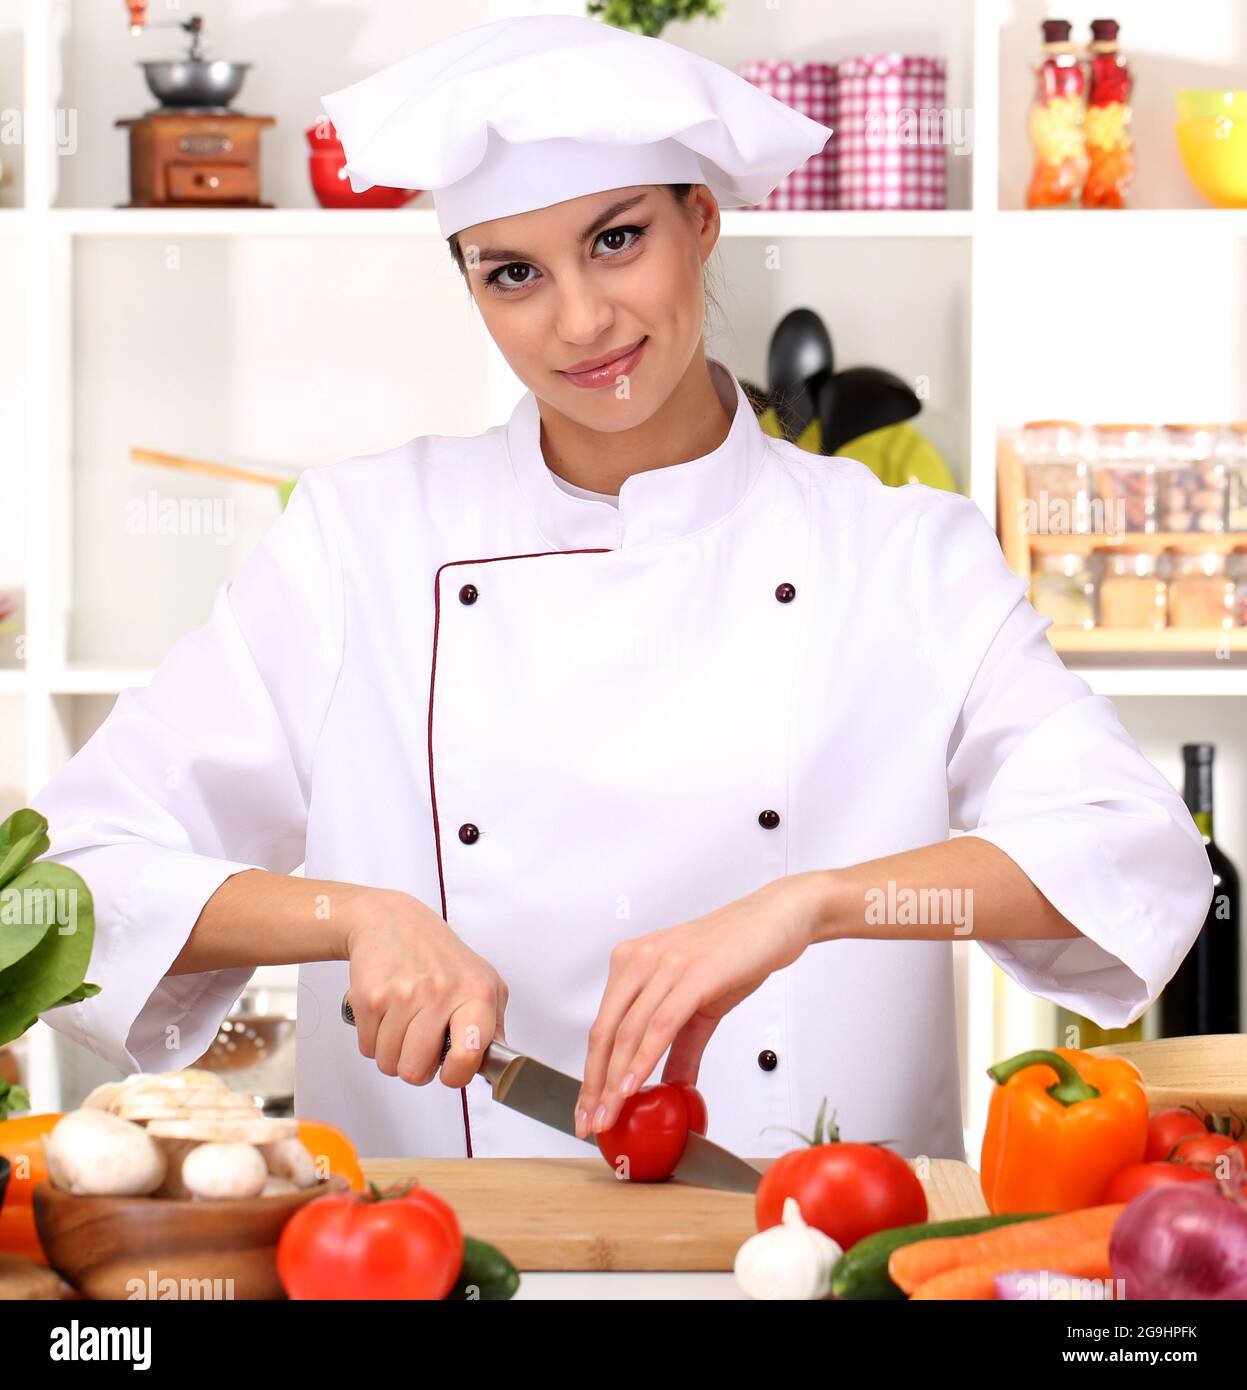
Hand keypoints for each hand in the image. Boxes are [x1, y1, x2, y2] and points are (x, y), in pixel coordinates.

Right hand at [343, 889, 507, 1089]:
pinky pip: (367, 1048)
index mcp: (476, 994)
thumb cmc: (440, 956)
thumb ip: (493, 1026)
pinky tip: (387, 1014)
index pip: (468, 1054)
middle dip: (416, 1066)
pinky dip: (374, 1039)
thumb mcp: (484, 981)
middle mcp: (441, 993)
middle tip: (421, 1042)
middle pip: (416, 1072)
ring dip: (393, 1052)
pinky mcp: (370, 996)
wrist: (392, 921)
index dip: (457, 1074)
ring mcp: (403, 994)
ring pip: (388, 1063)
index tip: (452, 1069)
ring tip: (404, 1023)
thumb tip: (496, 1065)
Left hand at [573, 873, 824, 1138]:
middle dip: (594, 1086)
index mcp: (631, 964)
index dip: (591, 1075)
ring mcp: (663, 964)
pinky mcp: (691, 974)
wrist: (774, 920)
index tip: (587, 1109)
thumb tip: (669, 1086)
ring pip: (628, 1032)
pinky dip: (643, 1059)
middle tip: (590, 1123)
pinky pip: (659, 1024)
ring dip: (614, 1082)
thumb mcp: (699, 1006)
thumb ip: (680, 1047)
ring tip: (609, 1116)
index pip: (601, 1029)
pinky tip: (632, 1086)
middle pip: (605, 1034)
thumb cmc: (735, 954)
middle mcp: (639, 960)